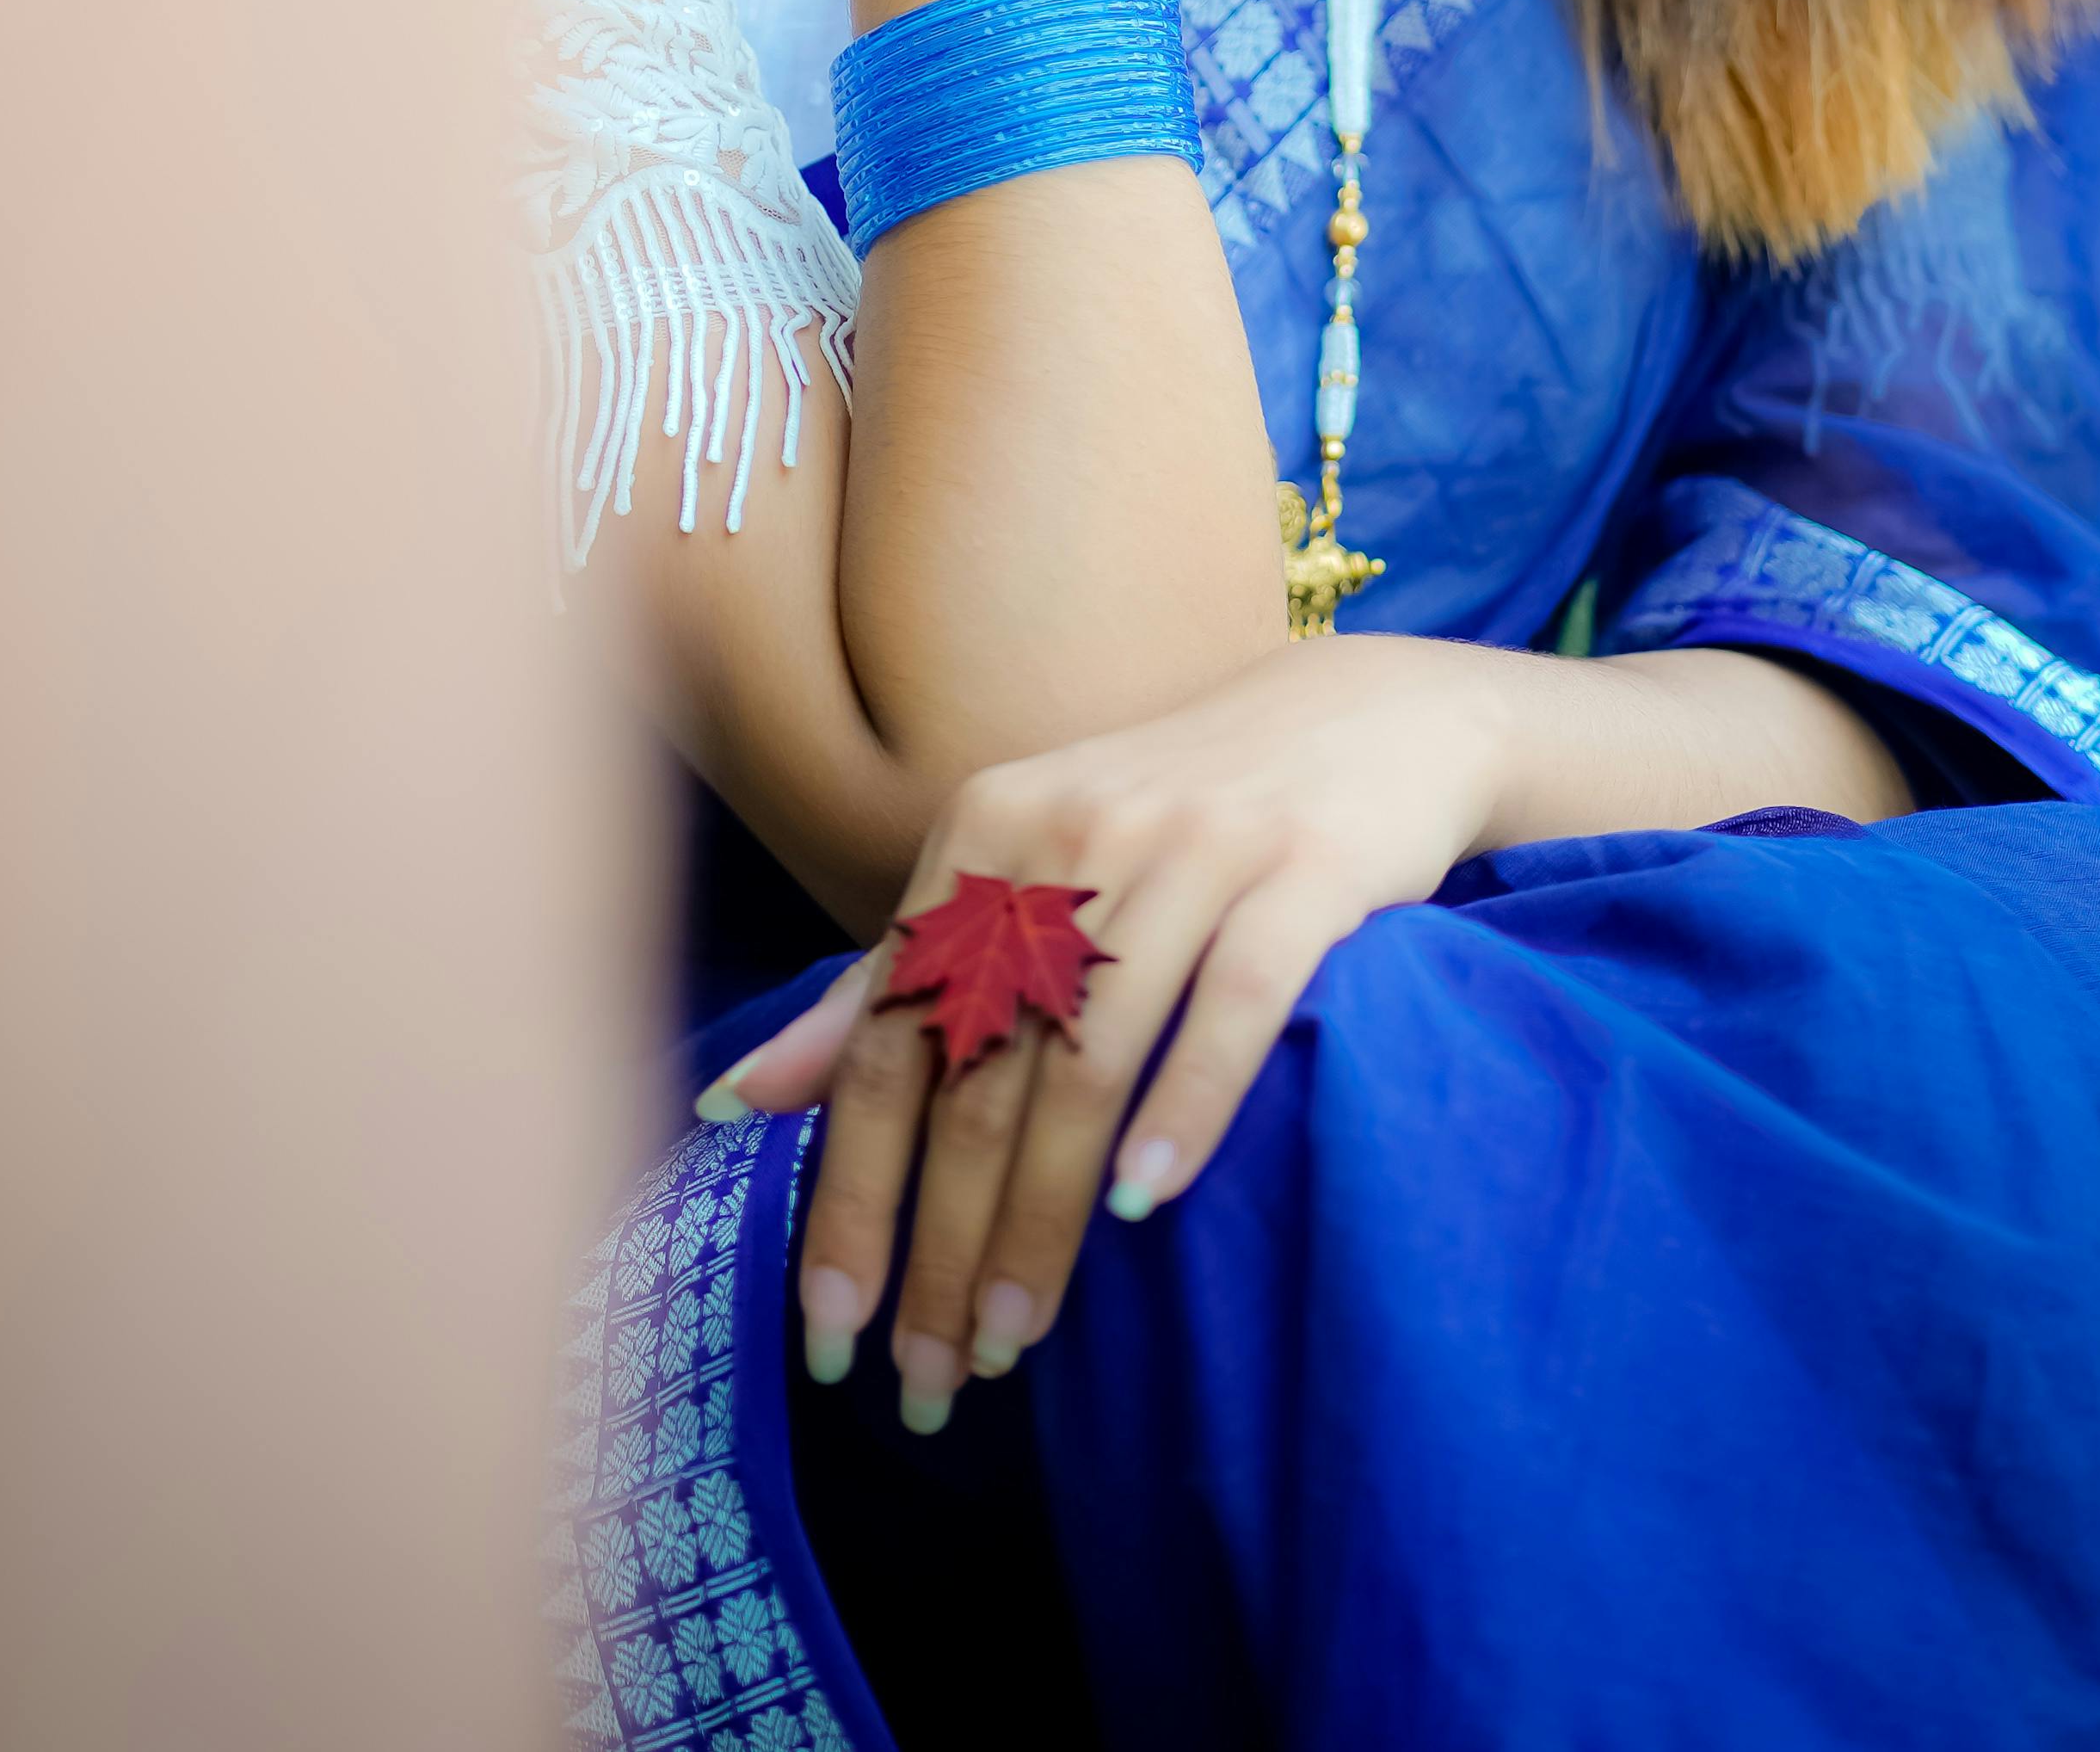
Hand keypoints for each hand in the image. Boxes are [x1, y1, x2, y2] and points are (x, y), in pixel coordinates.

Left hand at [706, 636, 1522, 1433]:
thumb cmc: (1171, 816)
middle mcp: (1071, 835)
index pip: (892, 1042)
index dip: (853, 1190)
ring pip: (1089, 1059)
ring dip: (1042, 1218)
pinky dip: (1185, 1106)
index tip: (829, 1324)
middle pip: (979, 1072)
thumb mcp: (1020, 870)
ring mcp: (1193, 847)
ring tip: (1014, 1339)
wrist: (1360, 720)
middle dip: (940, 1243)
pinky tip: (1146, 1205)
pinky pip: (1235, 1000)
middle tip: (929, 1380)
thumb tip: (739, 1100)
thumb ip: (893, 983)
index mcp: (984, 833)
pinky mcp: (1303, 869)